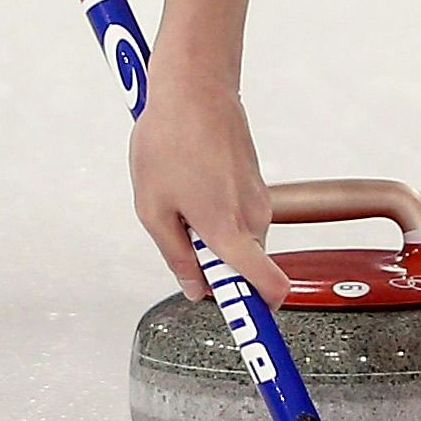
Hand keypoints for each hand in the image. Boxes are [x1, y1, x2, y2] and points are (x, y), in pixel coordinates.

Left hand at [130, 69, 277, 305]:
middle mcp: (254, 218)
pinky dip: (218, 212)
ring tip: (178, 196)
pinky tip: (190, 180)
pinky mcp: (256, 181)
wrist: (195, 86)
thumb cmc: (169, 141)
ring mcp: (259, 198)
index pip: (267, 287)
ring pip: (241, 241)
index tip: (250, 334)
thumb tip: (196, 289)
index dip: (260, 316)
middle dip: (216, 268)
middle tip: (179, 237)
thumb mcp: (153, 208)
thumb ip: (177, 256)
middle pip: (245, 269)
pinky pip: (240, 216)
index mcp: (228, 230)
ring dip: (213, 236)